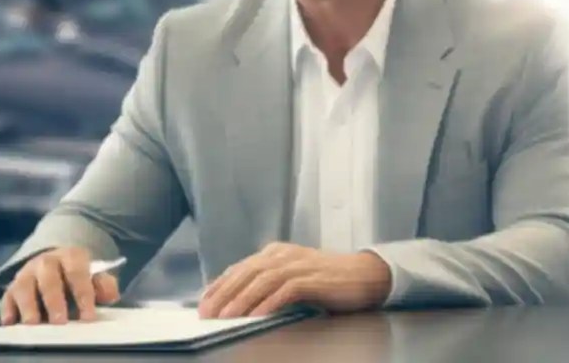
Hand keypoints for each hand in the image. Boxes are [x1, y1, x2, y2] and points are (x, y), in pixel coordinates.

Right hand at [0, 247, 120, 325]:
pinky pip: (7, 296)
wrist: (55, 262)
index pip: (77, 271)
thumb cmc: (77, 275)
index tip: (88, 316)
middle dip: (54, 300)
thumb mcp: (94, 276)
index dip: (83, 293)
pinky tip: (11, 321)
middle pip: (48, 277)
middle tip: (60, 322)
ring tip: (34, 323)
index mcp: (70, 256)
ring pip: (24, 285)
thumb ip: (104, 285)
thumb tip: (110, 296)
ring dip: (29, 305)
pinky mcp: (12, 287)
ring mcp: (27, 273)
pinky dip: (8, 309)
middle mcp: (46, 262)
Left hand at [198, 242, 391, 318]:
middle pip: (247, 272)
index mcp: (276, 252)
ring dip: (242, 299)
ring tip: (226, 317)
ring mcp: (300, 265)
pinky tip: (257, 316)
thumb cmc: (327, 279)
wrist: (364, 274)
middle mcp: (285, 255)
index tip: (203, 303)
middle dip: (224, 294)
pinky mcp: (314, 279)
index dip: (219, 286)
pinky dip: (269, 303)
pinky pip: (286, 290)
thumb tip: (238, 300)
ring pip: (263, 280)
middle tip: (207, 313)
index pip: (240, 268)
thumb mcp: (293, 275)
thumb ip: (269, 282)